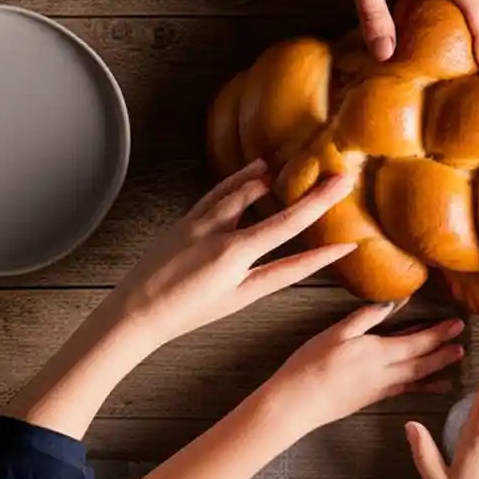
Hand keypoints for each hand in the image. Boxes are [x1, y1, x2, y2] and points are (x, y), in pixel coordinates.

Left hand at [113, 159, 356, 344]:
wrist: (136, 311)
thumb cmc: (191, 312)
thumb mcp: (244, 296)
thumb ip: (286, 271)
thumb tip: (328, 255)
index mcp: (235, 251)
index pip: (289, 220)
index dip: (320, 200)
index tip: (343, 183)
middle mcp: (217, 228)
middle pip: (267, 195)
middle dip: (299, 183)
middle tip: (326, 171)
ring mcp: (198, 220)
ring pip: (237, 187)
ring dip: (263, 176)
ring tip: (285, 166)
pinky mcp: (184, 219)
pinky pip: (216, 192)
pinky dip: (236, 180)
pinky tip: (250, 175)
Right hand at [261, 302, 465, 430]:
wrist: (296, 403)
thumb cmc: (310, 365)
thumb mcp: (336, 333)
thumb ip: (366, 317)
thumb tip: (392, 304)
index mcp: (376, 352)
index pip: (416, 342)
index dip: (438, 334)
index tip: (456, 325)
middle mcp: (383, 372)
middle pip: (421, 361)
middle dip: (443, 352)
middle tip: (463, 344)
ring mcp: (378, 388)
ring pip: (415, 378)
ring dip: (436, 371)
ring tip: (454, 368)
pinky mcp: (371, 398)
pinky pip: (403, 391)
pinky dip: (419, 387)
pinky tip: (428, 386)